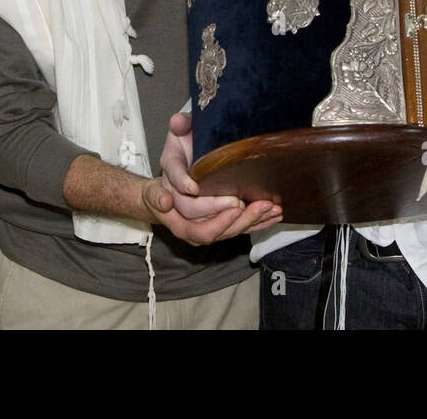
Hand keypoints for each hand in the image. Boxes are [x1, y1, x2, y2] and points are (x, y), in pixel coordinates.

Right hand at [142, 177, 280, 245]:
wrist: (160, 201)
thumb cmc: (157, 195)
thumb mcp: (151, 193)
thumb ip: (155, 197)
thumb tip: (164, 201)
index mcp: (182, 228)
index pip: (203, 230)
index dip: (220, 220)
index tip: (235, 204)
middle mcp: (200, 233)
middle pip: (225, 233)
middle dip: (246, 219)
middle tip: (263, 204)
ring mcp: (214, 230)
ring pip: (237, 230)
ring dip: (258, 220)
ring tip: (275, 208)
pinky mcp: (225, 225)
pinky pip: (243, 226)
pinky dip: (260, 221)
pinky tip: (275, 213)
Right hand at [155, 111, 281, 236]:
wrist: (182, 169)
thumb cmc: (184, 149)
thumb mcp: (180, 132)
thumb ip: (180, 126)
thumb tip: (178, 121)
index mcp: (170, 174)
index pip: (172, 179)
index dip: (182, 184)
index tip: (195, 188)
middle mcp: (178, 199)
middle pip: (191, 212)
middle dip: (215, 210)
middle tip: (237, 202)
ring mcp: (194, 215)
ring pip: (210, 229)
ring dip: (239, 221)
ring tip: (263, 208)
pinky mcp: (214, 222)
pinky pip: (229, 230)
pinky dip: (253, 224)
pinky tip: (271, 216)